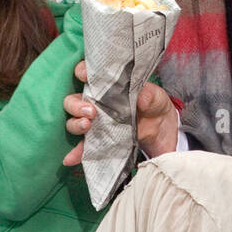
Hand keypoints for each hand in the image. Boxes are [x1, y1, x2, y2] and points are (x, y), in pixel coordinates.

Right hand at [62, 60, 178, 165]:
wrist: (161, 127)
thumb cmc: (153, 103)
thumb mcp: (154, 95)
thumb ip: (148, 94)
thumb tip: (141, 98)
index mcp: (106, 86)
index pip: (86, 75)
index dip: (82, 72)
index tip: (83, 75)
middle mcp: (95, 103)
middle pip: (73, 101)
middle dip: (76, 105)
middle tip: (91, 111)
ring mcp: (95, 123)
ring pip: (74, 122)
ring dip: (76, 124)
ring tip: (87, 126)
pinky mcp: (98, 140)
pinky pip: (82, 147)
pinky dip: (75, 153)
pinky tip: (70, 158)